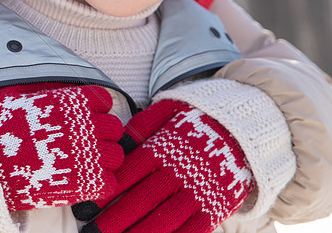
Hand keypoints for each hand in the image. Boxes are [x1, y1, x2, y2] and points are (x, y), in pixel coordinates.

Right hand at [0, 83, 123, 211]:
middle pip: (114, 128)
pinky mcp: (86, 183)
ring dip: (104, 158)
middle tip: (84, 141)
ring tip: (84, 162)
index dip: (93, 109)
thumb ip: (42, 89)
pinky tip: (82, 179)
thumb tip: (55, 85)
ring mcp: (89, 155)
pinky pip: (110, 182)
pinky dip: (100, 182)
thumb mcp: (17, 94)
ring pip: (116, 156)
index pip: (101, 99)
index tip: (84, 116)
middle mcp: (86, 126)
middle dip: (102, 134)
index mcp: (72, 102)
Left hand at [79, 100, 253, 232]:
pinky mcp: (215, 206)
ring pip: (165, 218)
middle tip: (94, 232)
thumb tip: (117, 143)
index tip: (87, 208)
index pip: (128, 174)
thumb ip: (141, 127)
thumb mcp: (168, 111)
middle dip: (116, 219)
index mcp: (162, 148)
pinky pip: (194, 229)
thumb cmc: (195, 121)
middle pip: (142, 199)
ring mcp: (198, 191)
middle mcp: (178, 171)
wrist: (244, 129)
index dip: (107, 192)